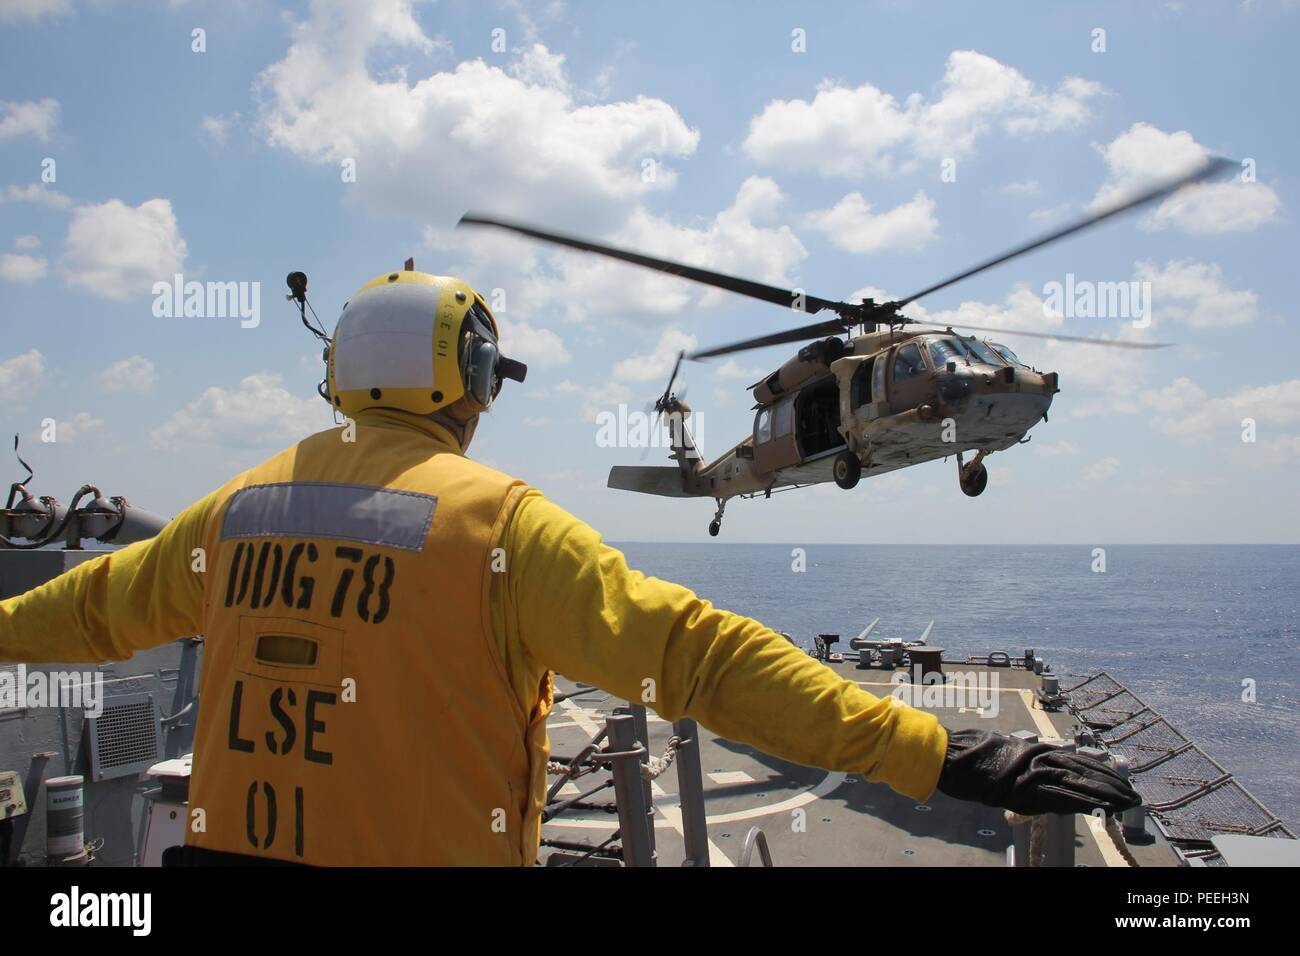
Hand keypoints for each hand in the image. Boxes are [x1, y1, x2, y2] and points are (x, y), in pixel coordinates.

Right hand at [936, 729, 1140, 815]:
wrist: (954, 756)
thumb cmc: (973, 755)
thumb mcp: (1005, 750)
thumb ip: (1026, 756)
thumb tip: (1042, 759)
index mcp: (1037, 751)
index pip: (1077, 761)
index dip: (1100, 771)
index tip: (1118, 779)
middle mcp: (1041, 759)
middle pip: (1085, 771)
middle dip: (1111, 783)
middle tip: (1134, 793)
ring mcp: (1037, 772)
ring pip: (1081, 782)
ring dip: (1108, 793)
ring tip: (1129, 801)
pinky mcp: (1031, 787)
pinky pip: (1065, 796)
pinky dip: (1088, 802)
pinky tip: (1105, 807)